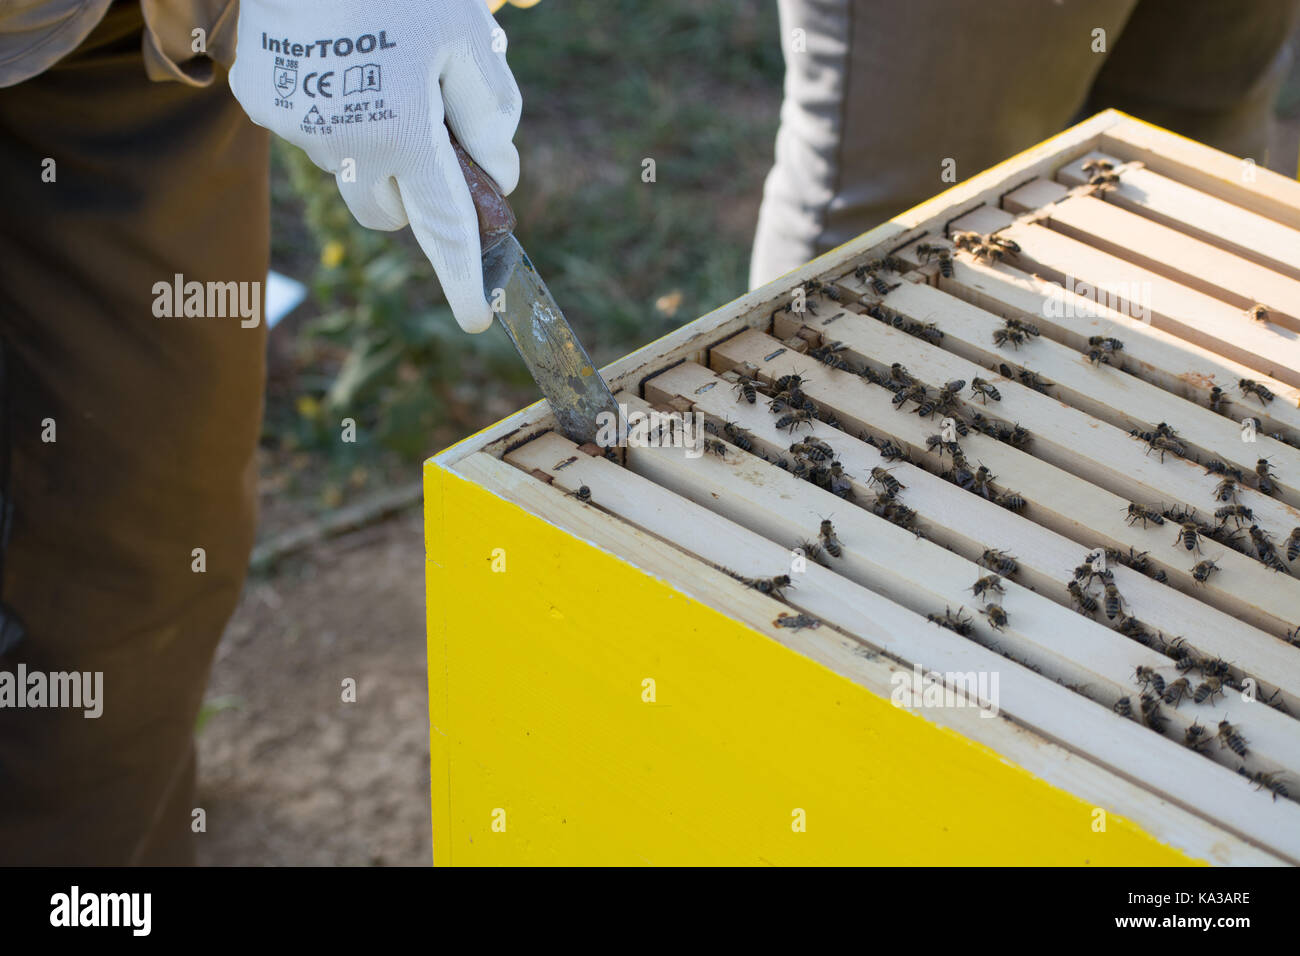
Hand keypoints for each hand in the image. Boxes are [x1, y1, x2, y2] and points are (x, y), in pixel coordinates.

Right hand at [229, 0, 520, 332]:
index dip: (462, 277)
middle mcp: (343, 144)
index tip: (476, 317)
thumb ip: (490, 116)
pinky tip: (339, 54)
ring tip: (378, 71)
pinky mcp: (261, 98)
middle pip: (390, 213)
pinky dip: (332, 110)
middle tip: (429, 130)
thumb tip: (496, 175)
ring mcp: (294, 125)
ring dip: (371, 147)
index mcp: (402, 134)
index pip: (443, 228)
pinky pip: (310, 129)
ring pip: (348, 171)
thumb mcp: (468, 38)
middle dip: (414, 192)